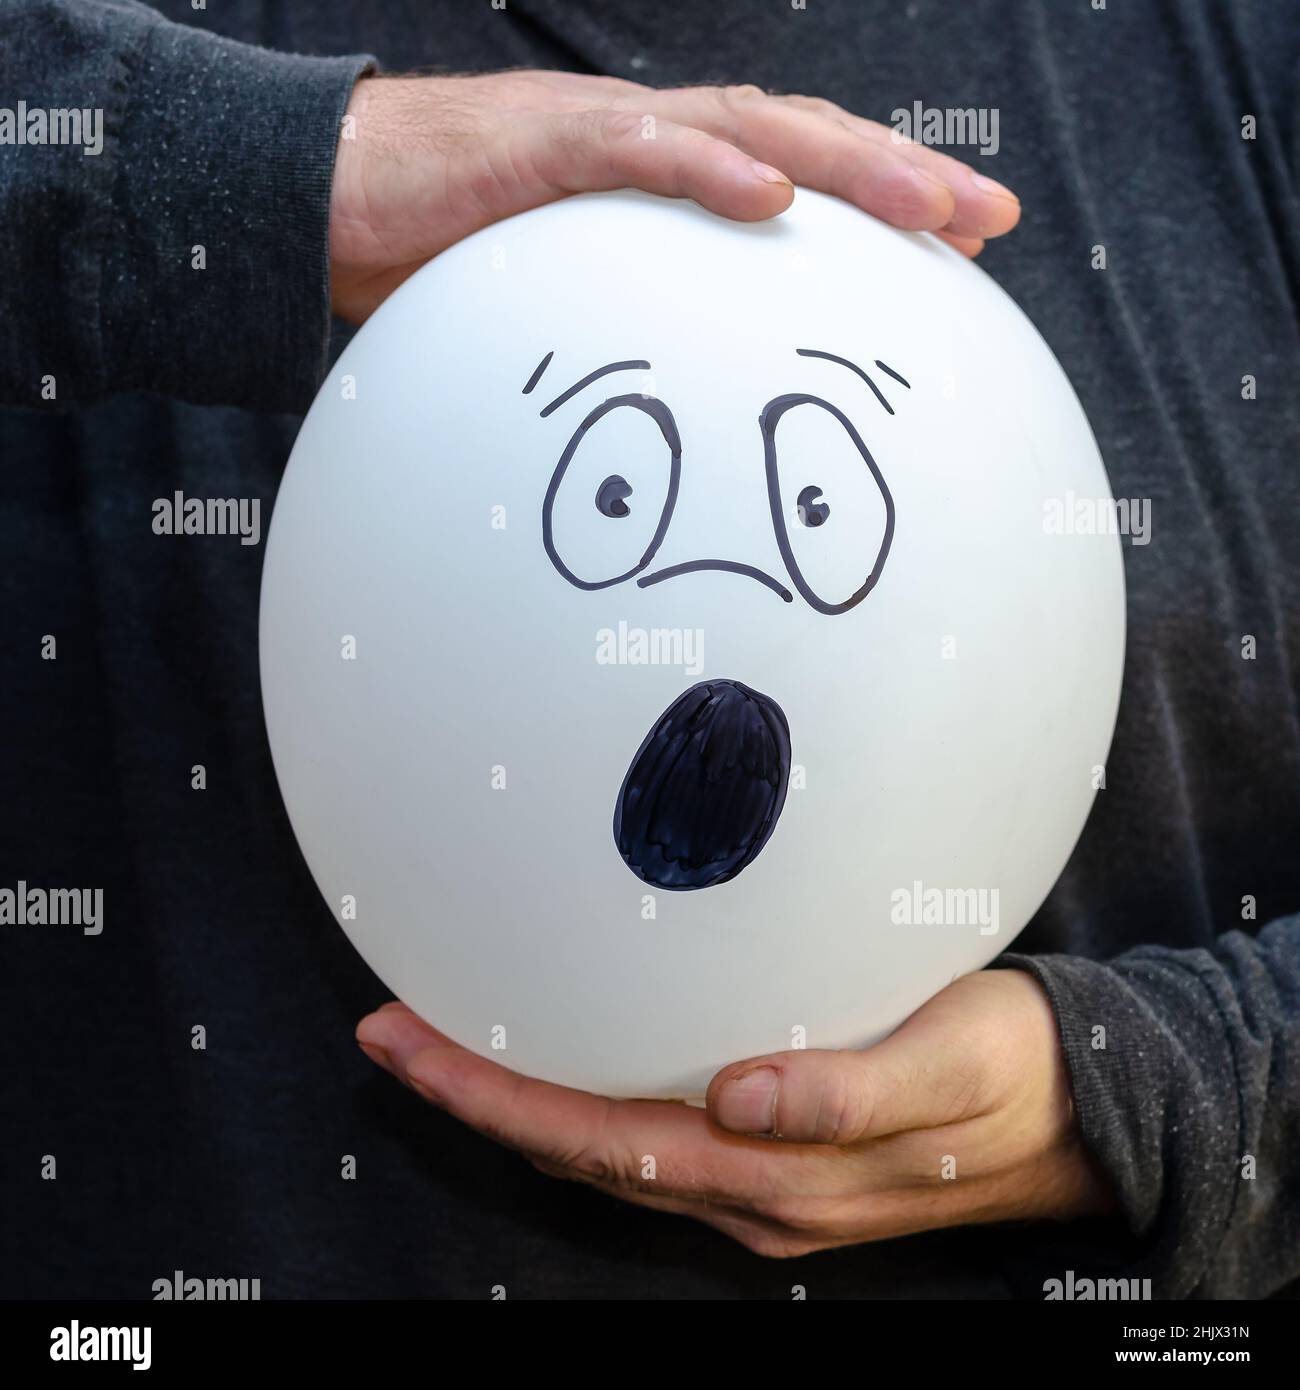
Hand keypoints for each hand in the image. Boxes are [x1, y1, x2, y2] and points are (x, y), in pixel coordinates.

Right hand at [329, 71, 1020, 322]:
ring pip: (750, 132)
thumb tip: (685, 416)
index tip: (971, 246)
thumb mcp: (571, 300)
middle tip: (989, 218)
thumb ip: (642, 330)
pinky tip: (768, 195)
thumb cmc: (453, 250)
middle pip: (808, 144)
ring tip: (923, 201)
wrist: (335, 196)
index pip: (804, 179)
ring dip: (842, 165)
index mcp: (674, 175)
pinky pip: (636, 150)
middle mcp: (659, 140)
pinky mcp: (543, 146)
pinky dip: (703, 166)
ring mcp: (607, 134)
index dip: (888, 201)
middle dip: (905, 177)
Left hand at [355, 969, 1112, 1255]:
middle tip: (390, 1028)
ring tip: (446, 1032)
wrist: (1076, 1110)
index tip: (409, 1042)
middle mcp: (748, 1185)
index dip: (496, 1098)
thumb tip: (738, 1101)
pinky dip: (585, 1087)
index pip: (599, 1140)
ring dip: (520, 1091)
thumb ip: (843, 1094)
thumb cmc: (1009, 1076)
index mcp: (775, 1175)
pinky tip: (565, 1046)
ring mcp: (757, 1169)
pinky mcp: (775, 1140)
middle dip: (477, 1092)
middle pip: (579, 1144)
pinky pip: (650, 1123)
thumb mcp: (944, 1073)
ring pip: (605, 1140)